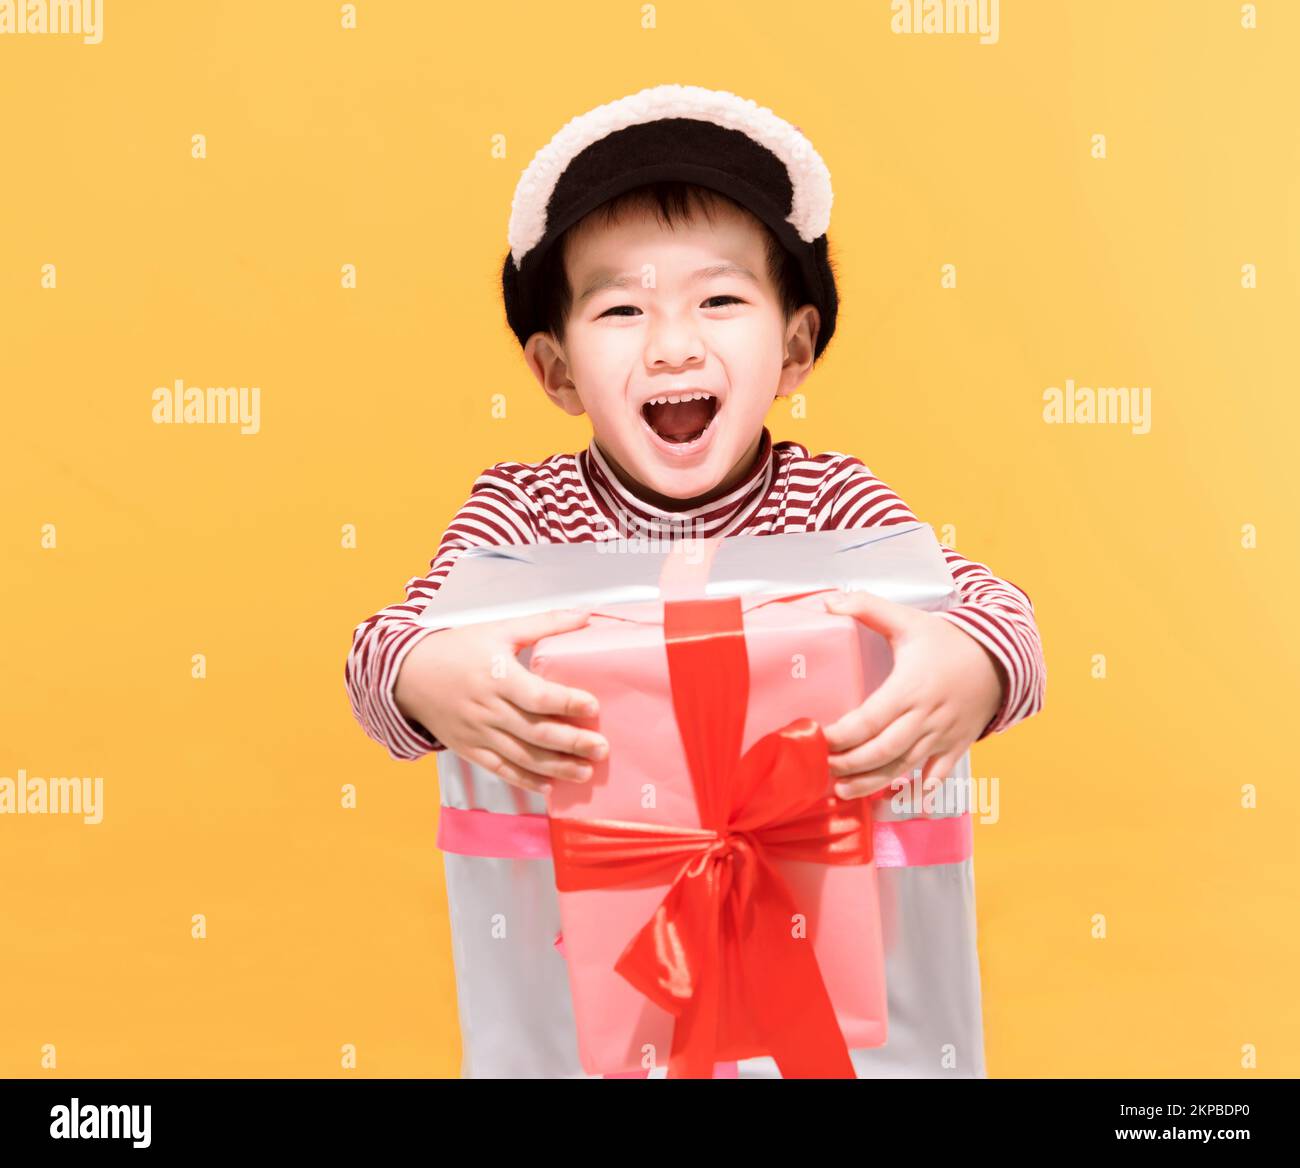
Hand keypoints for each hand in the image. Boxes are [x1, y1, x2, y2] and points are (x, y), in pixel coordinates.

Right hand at [394, 609, 609, 794]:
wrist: (408, 675)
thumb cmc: (458, 649)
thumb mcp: (500, 629)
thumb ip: (544, 623)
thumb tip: (585, 614)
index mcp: (498, 676)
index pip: (537, 695)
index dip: (566, 702)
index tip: (592, 706)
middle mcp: (489, 708)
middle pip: (535, 731)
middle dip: (572, 743)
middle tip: (601, 748)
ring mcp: (478, 733)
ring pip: (522, 756)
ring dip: (556, 767)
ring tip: (585, 772)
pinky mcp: (469, 749)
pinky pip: (501, 769)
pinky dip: (525, 781)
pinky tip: (549, 787)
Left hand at [820, 589, 1005, 799]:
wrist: (1000, 658)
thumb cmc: (949, 640)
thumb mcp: (908, 620)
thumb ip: (867, 607)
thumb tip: (829, 601)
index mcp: (910, 687)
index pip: (870, 719)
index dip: (843, 735)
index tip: (819, 738)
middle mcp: (926, 717)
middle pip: (884, 750)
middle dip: (851, 764)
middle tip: (823, 768)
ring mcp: (942, 736)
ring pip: (904, 767)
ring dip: (872, 783)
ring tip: (843, 791)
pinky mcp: (955, 746)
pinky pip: (937, 776)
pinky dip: (920, 793)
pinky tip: (899, 803)